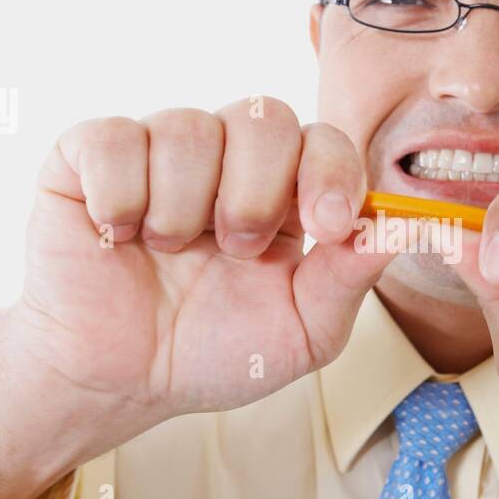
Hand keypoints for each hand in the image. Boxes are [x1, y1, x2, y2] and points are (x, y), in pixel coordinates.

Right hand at [0, 99, 393, 498]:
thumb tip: (407, 226)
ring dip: (184, 206)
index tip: (325, 225)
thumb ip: (351, 278)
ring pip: (187, 126)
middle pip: (264, 115)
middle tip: (236, 251)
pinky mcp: (91, 156)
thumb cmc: (210, 353)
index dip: (331, 171)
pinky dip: (120, 196)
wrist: (118, 382)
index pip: (324, 141)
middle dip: (257, 192)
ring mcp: (159, 151)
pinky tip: (118, 236)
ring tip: (170, 252)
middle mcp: (226, 160)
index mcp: (285, 194)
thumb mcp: (301, 333)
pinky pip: (115, 138)